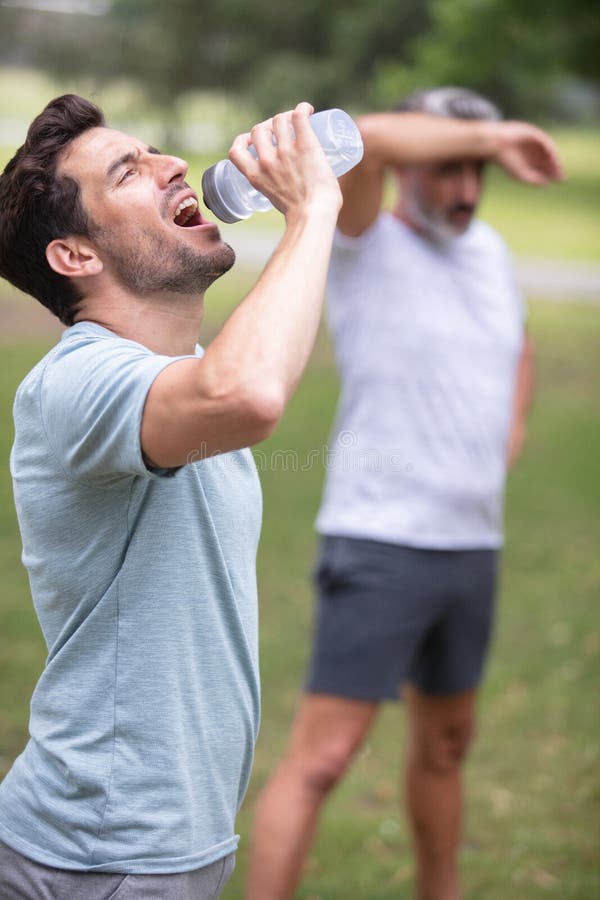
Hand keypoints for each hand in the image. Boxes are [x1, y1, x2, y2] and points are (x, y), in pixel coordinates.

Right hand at [228, 102, 341, 219]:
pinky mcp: (305, 145)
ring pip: (279, 119)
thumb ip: (278, 191)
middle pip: (259, 129)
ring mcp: (285, 151)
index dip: (243, 140)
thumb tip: (293, 192)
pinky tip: (308, 110)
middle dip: (268, 126)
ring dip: (286, 117)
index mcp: (256, 176)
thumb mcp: (276, 202)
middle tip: (283, 131)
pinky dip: (302, 109)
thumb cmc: (303, 218)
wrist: (314, 216)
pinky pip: (298, 116)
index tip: (252, 141)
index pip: (236, 151)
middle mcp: (267, 161)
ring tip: (297, 120)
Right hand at [493, 121, 563, 185]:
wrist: (495, 144)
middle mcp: (533, 150)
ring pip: (548, 151)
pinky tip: (554, 157)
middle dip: (555, 168)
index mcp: (528, 160)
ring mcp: (534, 141)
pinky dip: (550, 150)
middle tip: (562, 176)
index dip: (552, 174)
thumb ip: (533, 180)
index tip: (560, 181)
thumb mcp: (520, 174)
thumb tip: (546, 184)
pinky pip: (545, 141)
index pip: (544, 167)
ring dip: (555, 159)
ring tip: (559, 168)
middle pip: (548, 160)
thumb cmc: (505, 161)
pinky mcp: (533, 133)